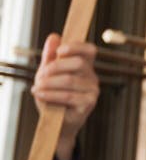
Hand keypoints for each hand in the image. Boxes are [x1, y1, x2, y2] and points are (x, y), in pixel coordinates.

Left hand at [31, 33, 98, 159]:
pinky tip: (40, 95)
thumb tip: (54, 37)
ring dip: (49, 83)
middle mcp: (92, 77)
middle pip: (79, 63)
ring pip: (70, 80)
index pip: (89, 50)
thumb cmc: (53, 97)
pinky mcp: (89, 103)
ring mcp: (93, 91)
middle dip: (55, 67)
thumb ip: (50, 57)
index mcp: (85, 67)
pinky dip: (51, 95)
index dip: (76, 47)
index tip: (60, 51)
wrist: (55, 122)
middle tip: (41, 75)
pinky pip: (69, 95)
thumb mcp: (47, 74)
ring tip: (38, 87)